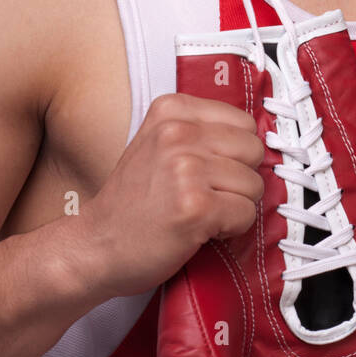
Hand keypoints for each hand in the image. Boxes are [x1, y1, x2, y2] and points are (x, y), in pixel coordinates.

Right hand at [63, 92, 265, 302]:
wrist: (95, 246)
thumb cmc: (133, 202)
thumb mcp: (158, 145)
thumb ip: (201, 132)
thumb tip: (260, 138)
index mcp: (171, 110)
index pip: (244, 122)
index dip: (235, 153)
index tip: (210, 170)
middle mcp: (178, 132)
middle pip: (254, 150)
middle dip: (239, 178)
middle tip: (206, 195)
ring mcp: (186, 169)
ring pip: (254, 185)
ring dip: (234, 206)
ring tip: (199, 212)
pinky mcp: (196, 207)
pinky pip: (246, 214)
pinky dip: (231, 229)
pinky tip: (201, 229)